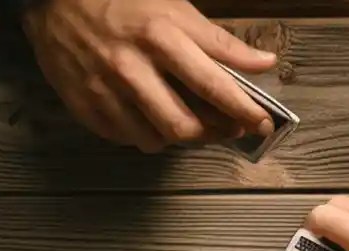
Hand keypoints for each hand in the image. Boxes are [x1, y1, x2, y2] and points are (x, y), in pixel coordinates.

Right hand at [22, 0, 276, 151]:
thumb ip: (219, 41)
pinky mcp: (85, 106)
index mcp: (160, 34)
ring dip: (182, 138)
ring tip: (193, 124)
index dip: (243, 108)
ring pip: (156, 139)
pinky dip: (147, 135)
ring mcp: (105, 89)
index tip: (262, 122)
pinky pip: (127, 139)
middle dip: (214, 134)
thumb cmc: (122, 0)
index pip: (212, 82)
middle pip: (184, 125)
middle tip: (229, 129)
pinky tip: (154, 119)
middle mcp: (132, 66)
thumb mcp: (175, 8)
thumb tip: (263, 63)